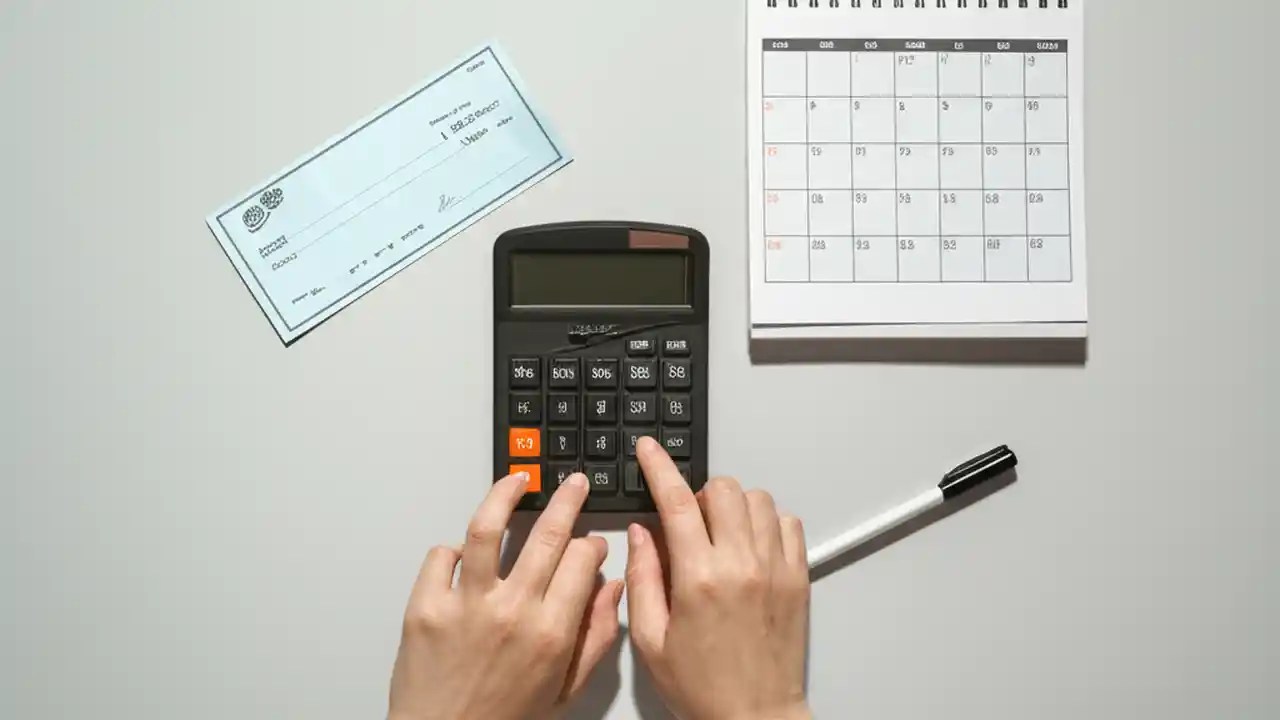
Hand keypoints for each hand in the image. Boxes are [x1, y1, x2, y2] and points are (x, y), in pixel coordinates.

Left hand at [388, 471, 623, 719]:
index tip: (592, 542)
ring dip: (506, 493)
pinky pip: (441, 555)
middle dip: (567, 499)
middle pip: (547, 532)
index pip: (583, 560)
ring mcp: (465, 605)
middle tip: (573, 485)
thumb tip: (612, 589)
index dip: (592, 543)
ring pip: (488, 526)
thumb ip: (596, 638)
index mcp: (552, 632)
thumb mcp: (566, 690)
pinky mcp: (425, 606)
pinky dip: (454, 547)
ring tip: (517, 479)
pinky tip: (466, 550)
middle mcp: (512, 611)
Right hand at [626, 437, 811, 719]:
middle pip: (723, 489)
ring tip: (718, 536)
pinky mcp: (798, 578)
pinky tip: (749, 546)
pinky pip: (788, 523)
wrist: (755, 717)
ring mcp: (775, 568)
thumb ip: (643, 577)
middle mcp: (741, 565)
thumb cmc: (703, 687)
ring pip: (757, 499)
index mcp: (699, 579)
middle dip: (699, 493)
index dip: (659, 467)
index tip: (649, 450)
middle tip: (687, 521)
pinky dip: (767, 522)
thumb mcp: (651, 639)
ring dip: (733, 506)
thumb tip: (642, 532)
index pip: (676, 501)